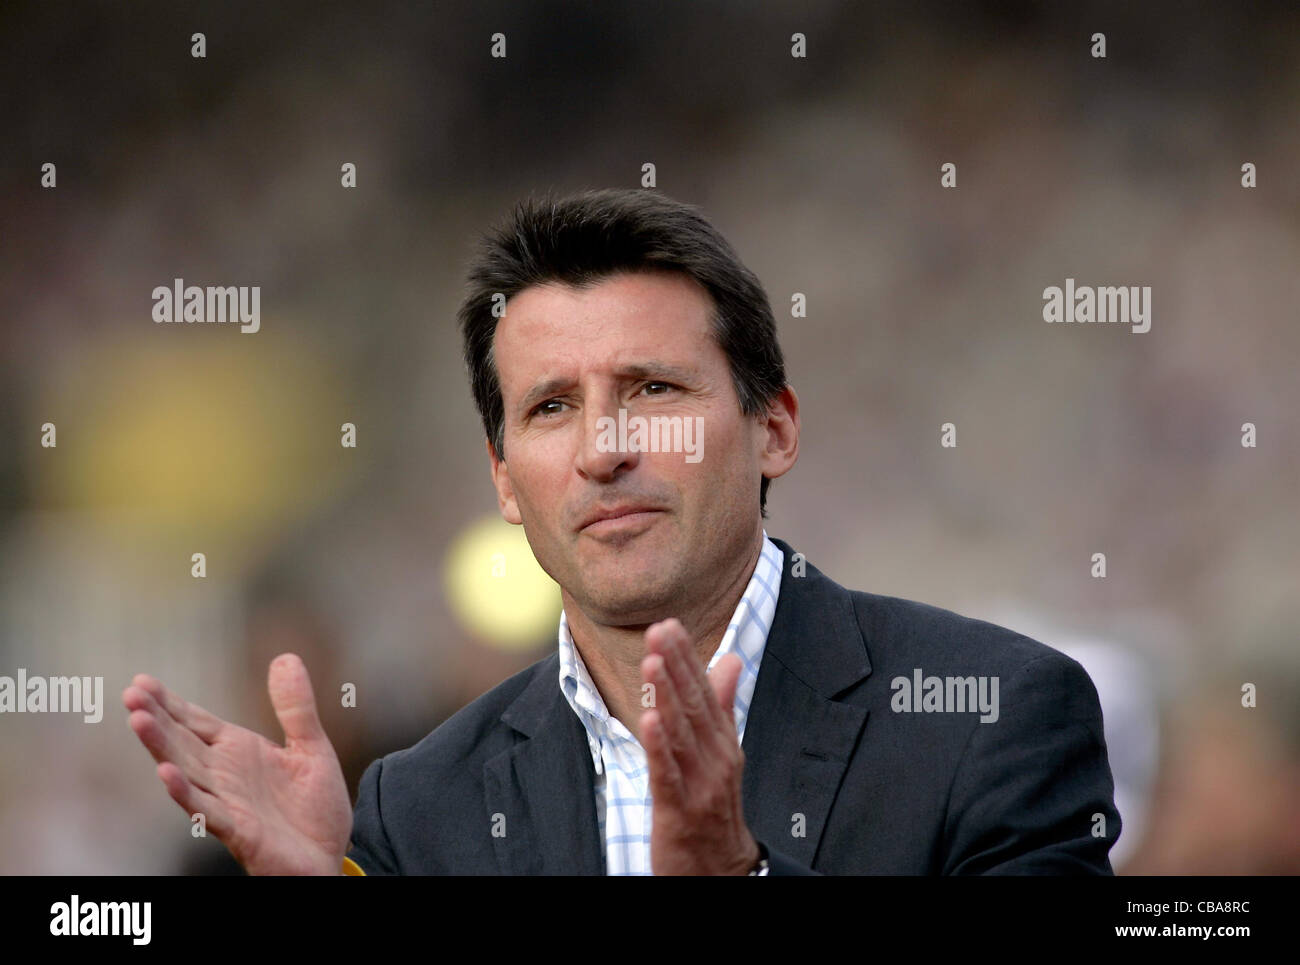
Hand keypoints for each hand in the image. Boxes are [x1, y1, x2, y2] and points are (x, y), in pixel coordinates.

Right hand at [123, 653, 352, 875]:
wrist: (329, 859)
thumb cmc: (314, 810)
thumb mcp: (311, 748)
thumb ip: (296, 707)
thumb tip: (284, 657)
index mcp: (239, 752)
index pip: (197, 723)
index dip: (171, 704)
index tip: (142, 681)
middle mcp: (226, 776)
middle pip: (183, 743)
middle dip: (157, 719)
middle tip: (130, 694)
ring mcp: (227, 804)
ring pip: (186, 772)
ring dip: (162, 748)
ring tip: (138, 721)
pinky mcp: (239, 831)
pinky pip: (207, 811)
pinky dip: (186, 794)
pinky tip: (166, 774)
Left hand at [639, 618, 760, 874]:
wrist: (721, 871)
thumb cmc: (715, 807)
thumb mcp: (723, 752)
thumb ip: (723, 705)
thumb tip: (731, 659)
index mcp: (723, 742)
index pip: (705, 692)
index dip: (687, 657)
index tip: (670, 624)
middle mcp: (716, 759)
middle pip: (694, 706)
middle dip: (676, 666)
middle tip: (659, 629)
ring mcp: (700, 785)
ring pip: (681, 734)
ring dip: (667, 696)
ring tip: (654, 662)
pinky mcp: (679, 811)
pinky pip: (667, 774)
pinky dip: (658, 746)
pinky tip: (647, 719)